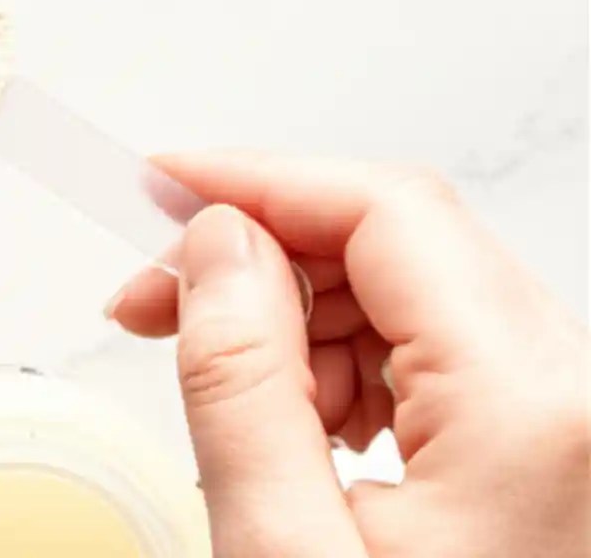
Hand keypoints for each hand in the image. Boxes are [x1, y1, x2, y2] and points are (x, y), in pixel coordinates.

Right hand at [105, 152, 588, 556]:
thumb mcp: (282, 554)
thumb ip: (241, 383)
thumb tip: (215, 244)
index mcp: (530, 413)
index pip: (388, 214)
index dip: (259, 180)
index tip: (163, 184)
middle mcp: (574, 398)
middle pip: (402, 246)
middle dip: (263, 255)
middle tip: (152, 300)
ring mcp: (568, 420)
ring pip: (414, 296)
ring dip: (299, 316)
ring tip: (226, 392)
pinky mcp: (546, 444)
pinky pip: (435, 354)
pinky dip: (345, 364)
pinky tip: (300, 423)